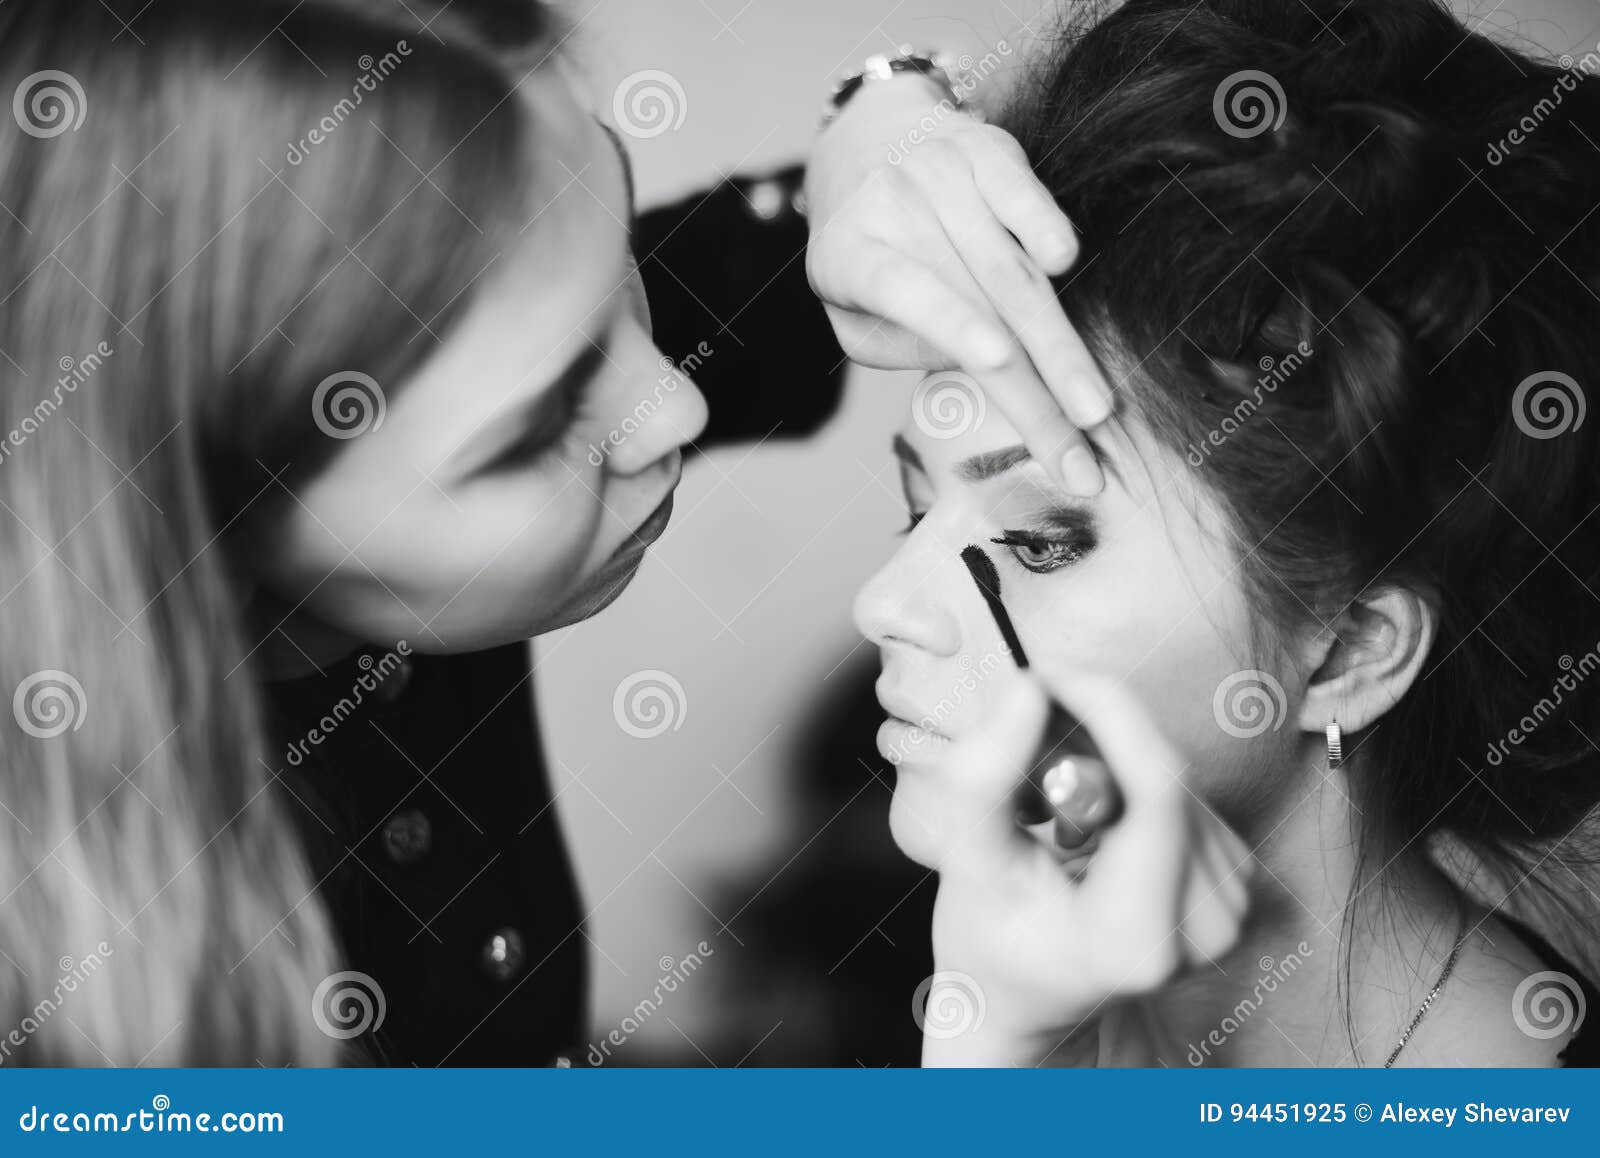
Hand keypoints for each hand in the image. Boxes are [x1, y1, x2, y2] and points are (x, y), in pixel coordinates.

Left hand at [805, 74, 1113, 493]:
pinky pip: (1024, 192)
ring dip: (1062, 344)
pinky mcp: (990, 154)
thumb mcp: (852, 311)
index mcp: (852, 257)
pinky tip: (1065, 259)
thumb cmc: (867, 251)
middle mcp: (897, 207)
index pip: (905, 290)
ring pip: (1015, 268)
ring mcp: (945, 174)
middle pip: (981, 302)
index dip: (953, 322)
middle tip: (1078, 457)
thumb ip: (899, 345)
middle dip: (1038, 387)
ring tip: (1097, 409)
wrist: (867, 140)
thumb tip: (979, 366)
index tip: (997, 360)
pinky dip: (1046, 223)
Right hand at [918, 667, 1254, 1065]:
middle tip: (1024, 732)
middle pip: (1166, 775)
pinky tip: (1087, 816)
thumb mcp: (967, 861)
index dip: (1105, 709)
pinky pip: (1185, 793)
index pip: (1155, 789)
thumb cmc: (990, 939)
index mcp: (1139, 940)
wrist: (1028, 1000)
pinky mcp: (1236, 885)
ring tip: (1046, 802)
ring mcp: (1230, 911)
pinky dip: (1130, 781)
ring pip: (1174, 775)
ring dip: (1107, 756)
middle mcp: (1206, 931)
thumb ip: (987, 776)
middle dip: (1094, 729)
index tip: (1043, 673)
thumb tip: (1029, 687)